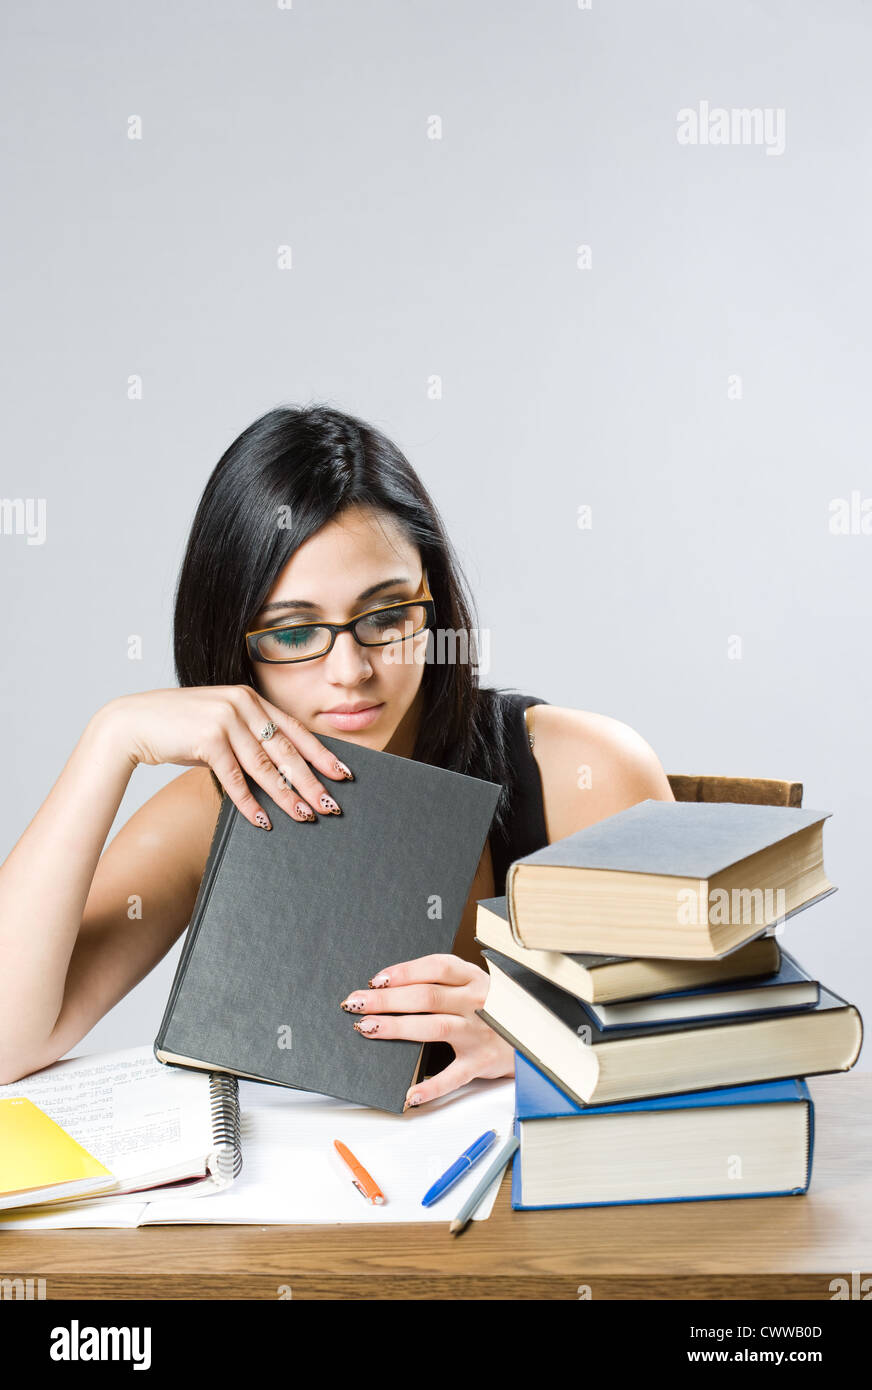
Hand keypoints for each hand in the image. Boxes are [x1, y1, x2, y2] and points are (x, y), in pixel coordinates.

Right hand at [98, 685, 351, 829]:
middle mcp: (243, 705)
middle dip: (311, 781)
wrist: (133, 722)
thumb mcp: (220, 724)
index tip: (343, 773)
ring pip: (265, 767)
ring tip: (306, 817)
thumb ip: (248, 738)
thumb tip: (281, 770)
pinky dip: (250, 803)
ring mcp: (226, 720)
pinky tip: (263, 821)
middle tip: (331, 804)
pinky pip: (235, 779)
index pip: (295, 730)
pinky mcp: (207, 738)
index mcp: (251, 699)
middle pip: (286, 751)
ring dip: (287, 796)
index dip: (321, 754)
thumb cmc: (179, 727)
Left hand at [340, 953, 514, 1108]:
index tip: (377, 979)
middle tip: (356, 1002)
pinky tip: (408, 1094)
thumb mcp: (476, 987)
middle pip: (427, 996)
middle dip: (387, 999)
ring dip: (398, 1027)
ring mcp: (479, 1032)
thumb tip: (391, 988)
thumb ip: (444, 984)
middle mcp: (476, 1002)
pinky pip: (454, 1076)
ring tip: (368, 1029)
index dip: (405, 971)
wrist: (538, 1036)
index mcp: (473, 978)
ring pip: (435, 1027)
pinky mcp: (482, 1062)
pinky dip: (431, 1087)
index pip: (436, 968)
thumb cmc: (495, 1009)